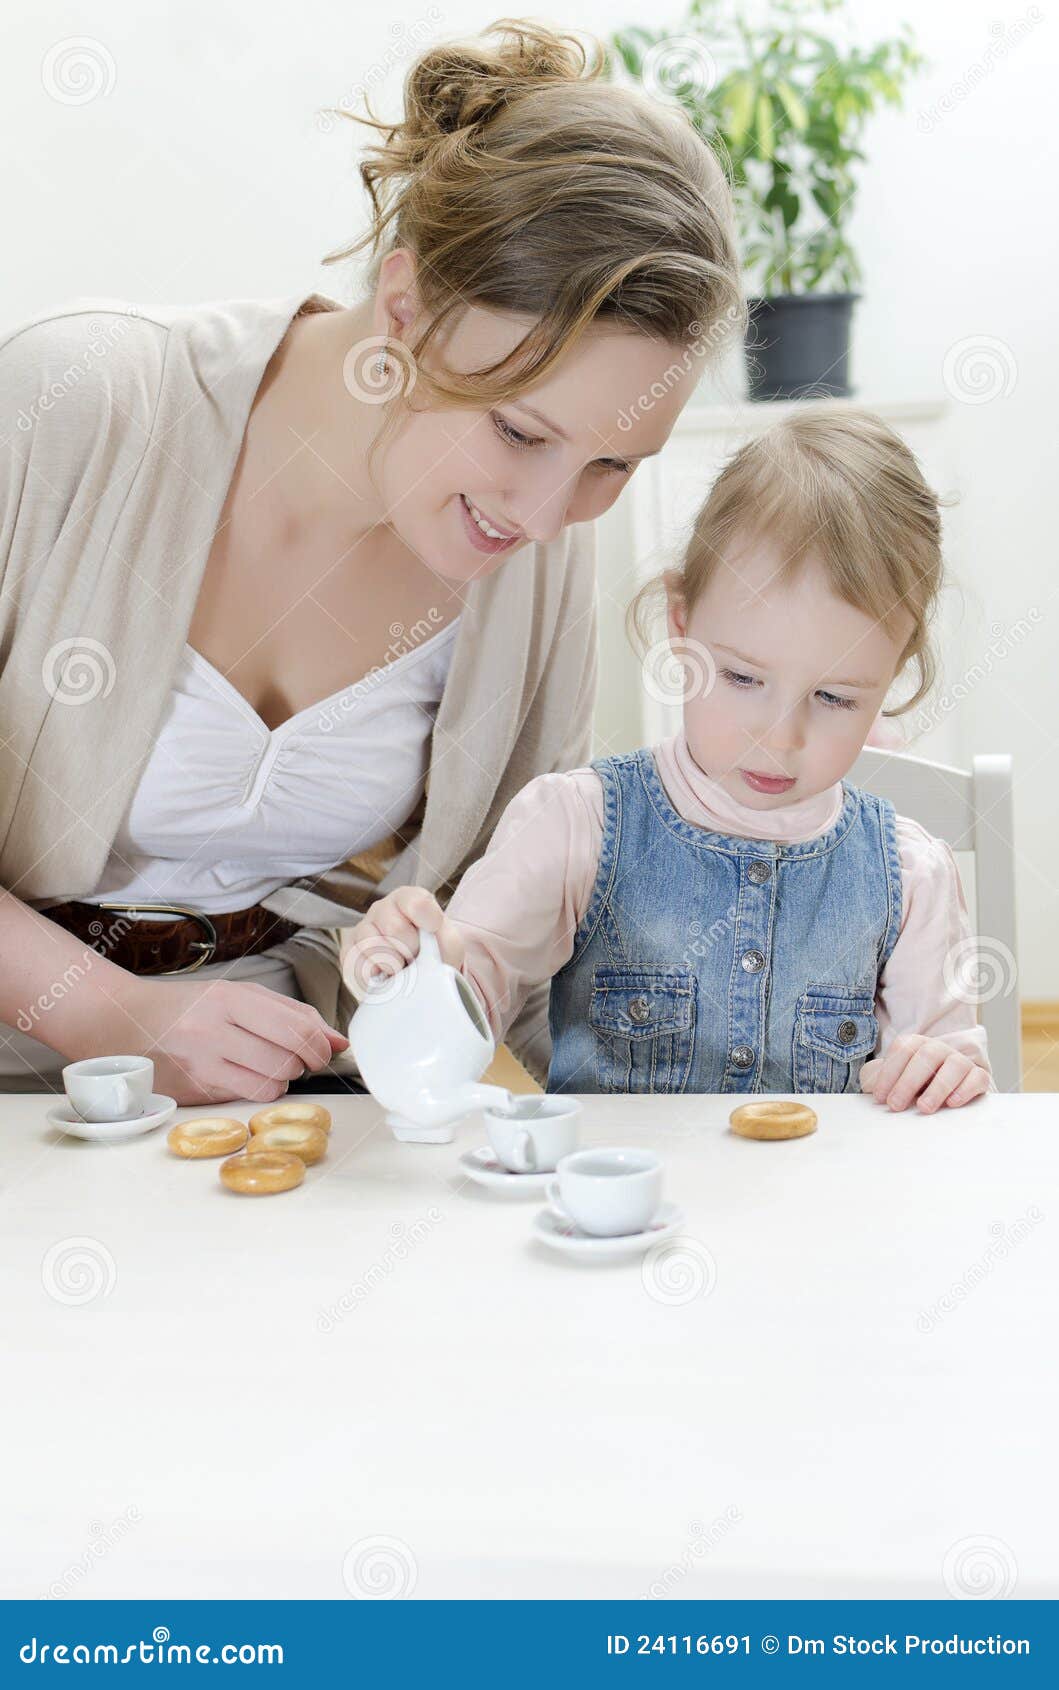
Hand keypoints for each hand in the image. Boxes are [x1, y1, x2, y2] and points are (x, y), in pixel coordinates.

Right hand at [96, 976, 348, 1106]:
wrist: (126, 1022)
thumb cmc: (193, 1007)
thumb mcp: (241, 996)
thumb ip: (294, 1014)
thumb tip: (340, 1042)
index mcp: (230, 998)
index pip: (296, 1028)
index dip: (319, 1047)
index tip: (321, 1051)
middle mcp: (213, 1030)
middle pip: (287, 1060)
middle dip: (303, 1064)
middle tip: (297, 1059)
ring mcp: (200, 1063)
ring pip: (271, 1085)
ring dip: (281, 1080)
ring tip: (267, 1065)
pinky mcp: (193, 1090)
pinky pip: (248, 1098)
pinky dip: (259, 1091)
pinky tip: (247, 1077)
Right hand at [341, 887, 463, 999]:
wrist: (418, 972)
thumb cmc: (434, 952)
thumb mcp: (449, 943)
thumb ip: (444, 942)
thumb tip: (425, 954)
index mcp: (408, 899)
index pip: (416, 902)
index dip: (427, 920)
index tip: (432, 930)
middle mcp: (382, 909)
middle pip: (394, 928)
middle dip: (410, 949)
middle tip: (415, 954)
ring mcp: (362, 929)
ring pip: (372, 947)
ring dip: (393, 964)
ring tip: (400, 966)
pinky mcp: (348, 952)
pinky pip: (357, 965)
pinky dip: (375, 976)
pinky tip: (384, 974)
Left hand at [859, 1033, 990, 1112]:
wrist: (947, 1091)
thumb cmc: (914, 1086)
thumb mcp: (893, 1081)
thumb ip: (879, 1081)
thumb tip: (869, 1086)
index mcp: (916, 1045)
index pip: (902, 1050)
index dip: (889, 1073)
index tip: (880, 1097)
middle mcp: (939, 1049)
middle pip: (926, 1056)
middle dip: (908, 1081)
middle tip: (896, 1105)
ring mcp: (960, 1061)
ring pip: (954, 1065)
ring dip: (937, 1087)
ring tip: (924, 1108)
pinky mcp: (978, 1076)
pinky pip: (976, 1077)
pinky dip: (965, 1089)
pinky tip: (952, 1103)